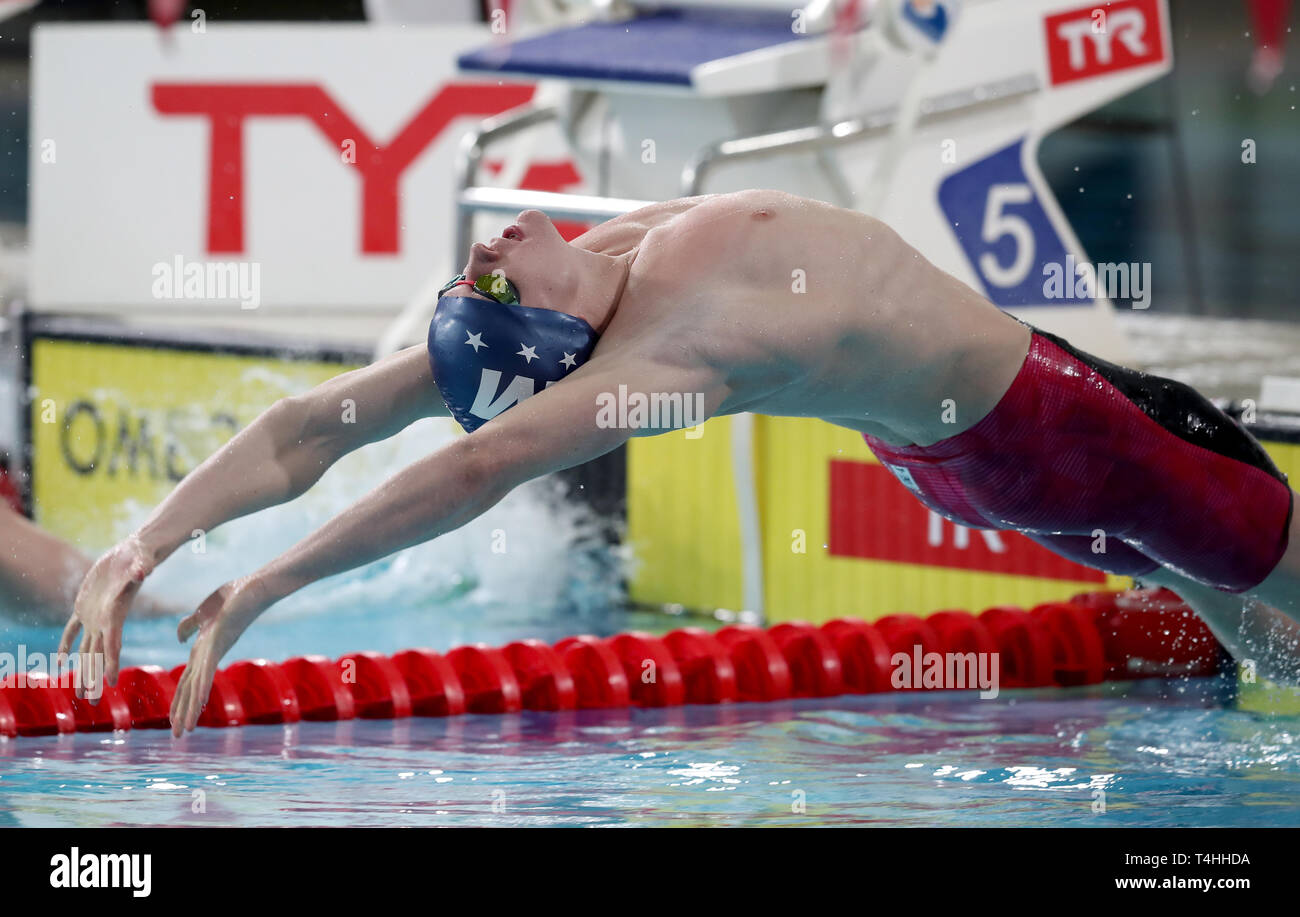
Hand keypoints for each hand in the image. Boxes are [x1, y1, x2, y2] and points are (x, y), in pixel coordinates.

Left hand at [59, 535, 155, 698]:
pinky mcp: (84, 606)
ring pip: (85, 649)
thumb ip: (142, 568)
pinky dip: (66, 643)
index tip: (110, 683)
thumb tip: (143, 570)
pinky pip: (72, 630)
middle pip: (98, 655)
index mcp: (116, 614)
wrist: (134, 553)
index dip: (111, 663)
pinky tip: (62, 660)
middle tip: (90, 704)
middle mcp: (105, 621)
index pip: (113, 644)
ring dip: (82, 671)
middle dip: (93, 679)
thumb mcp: (142, 561)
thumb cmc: (140, 557)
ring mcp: (94, 616)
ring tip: (78, 694)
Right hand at [169, 576, 272, 736]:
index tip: (173, 720)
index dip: (179, 700)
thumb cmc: (233, 597)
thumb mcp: (203, 613)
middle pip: (191, 689)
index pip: (187, 680)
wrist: (255, 587)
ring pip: (199, 685)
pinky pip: (207, 669)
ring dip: (191, 709)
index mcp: (203, 649)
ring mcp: (215, 650)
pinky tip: (198, 705)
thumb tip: (179, 639)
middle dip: (183, 712)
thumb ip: (189, 626)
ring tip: (186, 731)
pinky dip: (201, 688)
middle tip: (177, 737)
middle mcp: (209, 654)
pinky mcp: (219, 642)